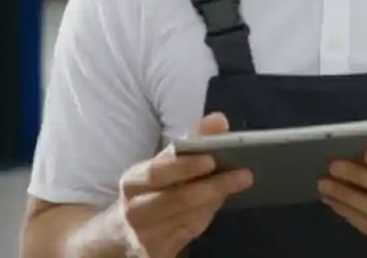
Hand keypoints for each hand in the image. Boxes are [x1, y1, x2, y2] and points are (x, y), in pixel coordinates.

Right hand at [117, 112, 252, 257]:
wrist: (122, 235)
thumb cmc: (149, 191)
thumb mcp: (161, 166)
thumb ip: (190, 141)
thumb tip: (219, 120)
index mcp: (133, 182)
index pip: (157, 172)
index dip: (184, 166)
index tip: (212, 159)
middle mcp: (135, 210)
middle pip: (178, 198)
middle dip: (213, 186)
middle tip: (244, 174)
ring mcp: (145, 236)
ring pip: (189, 216)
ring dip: (215, 199)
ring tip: (239, 182)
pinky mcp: (157, 254)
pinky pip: (190, 233)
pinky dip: (207, 215)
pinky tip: (220, 201)